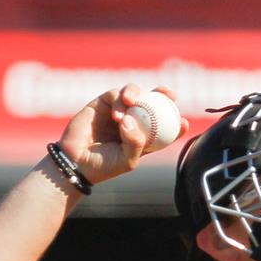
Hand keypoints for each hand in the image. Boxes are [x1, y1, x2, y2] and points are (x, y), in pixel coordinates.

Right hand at [56, 85, 190, 187]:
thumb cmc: (104, 166)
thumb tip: (133, 121)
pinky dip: (119, 102)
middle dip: (164, 95)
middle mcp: (134, 121)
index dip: (176, 122)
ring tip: (132, 103)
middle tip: (169, 95)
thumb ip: (136, 143)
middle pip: (153, 103)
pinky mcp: (103, 103)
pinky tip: (117, 115)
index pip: (165, 127)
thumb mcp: (127, 160)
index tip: (184, 122)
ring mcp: (119, 110)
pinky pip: (116, 95)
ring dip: (137, 94)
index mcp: (144, 137)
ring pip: (135, 94)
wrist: (76, 161)